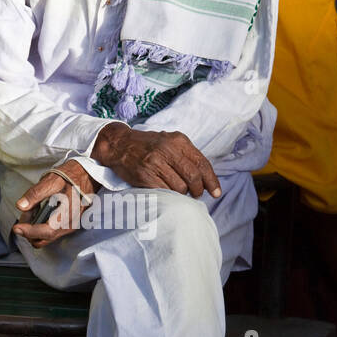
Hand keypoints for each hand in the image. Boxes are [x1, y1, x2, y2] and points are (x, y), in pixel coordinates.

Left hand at [13, 159, 97, 248]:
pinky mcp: (68, 225)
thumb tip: (21, 206)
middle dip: (29, 231)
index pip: (46, 231)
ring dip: (34, 230)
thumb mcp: (52, 180)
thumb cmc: (71, 176)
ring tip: (31, 212)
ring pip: (46, 238)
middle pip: (44, 239)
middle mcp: (70, 224)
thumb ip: (35, 194)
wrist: (88, 175)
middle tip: (24, 215)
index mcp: (67, 214)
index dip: (29, 232)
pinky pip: (50, 233)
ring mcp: (70, 226)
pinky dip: (40, 228)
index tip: (16, 227)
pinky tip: (39, 213)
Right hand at [92, 122, 220, 197]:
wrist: (120, 145)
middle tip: (197, 194)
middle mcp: (168, 150)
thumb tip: (206, 178)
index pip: (202, 163)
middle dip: (198, 190)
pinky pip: (165, 191)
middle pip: (193, 177)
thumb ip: (187, 156)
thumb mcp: (170, 142)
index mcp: (178, 141)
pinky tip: (167, 192)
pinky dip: (169, 195)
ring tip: (178, 191)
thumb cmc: (148, 146)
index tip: (216, 192)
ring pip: (180, 187)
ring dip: (182, 193)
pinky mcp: (145, 175)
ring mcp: (155, 163)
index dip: (211, 180)